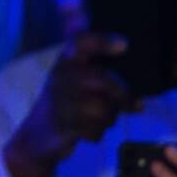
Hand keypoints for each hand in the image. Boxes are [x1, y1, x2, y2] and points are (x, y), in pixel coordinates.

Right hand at [5, 32, 136, 176]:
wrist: (38, 136)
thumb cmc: (68, 106)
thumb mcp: (83, 86)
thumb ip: (106, 81)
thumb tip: (138, 93)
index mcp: (66, 62)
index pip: (81, 41)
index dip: (102, 40)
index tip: (124, 44)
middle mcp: (60, 75)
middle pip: (103, 80)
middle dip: (123, 96)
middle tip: (137, 105)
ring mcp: (58, 99)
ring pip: (102, 108)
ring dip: (109, 119)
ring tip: (101, 120)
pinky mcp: (61, 123)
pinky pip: (93, 129)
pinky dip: (97, 134)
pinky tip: (88, 132)